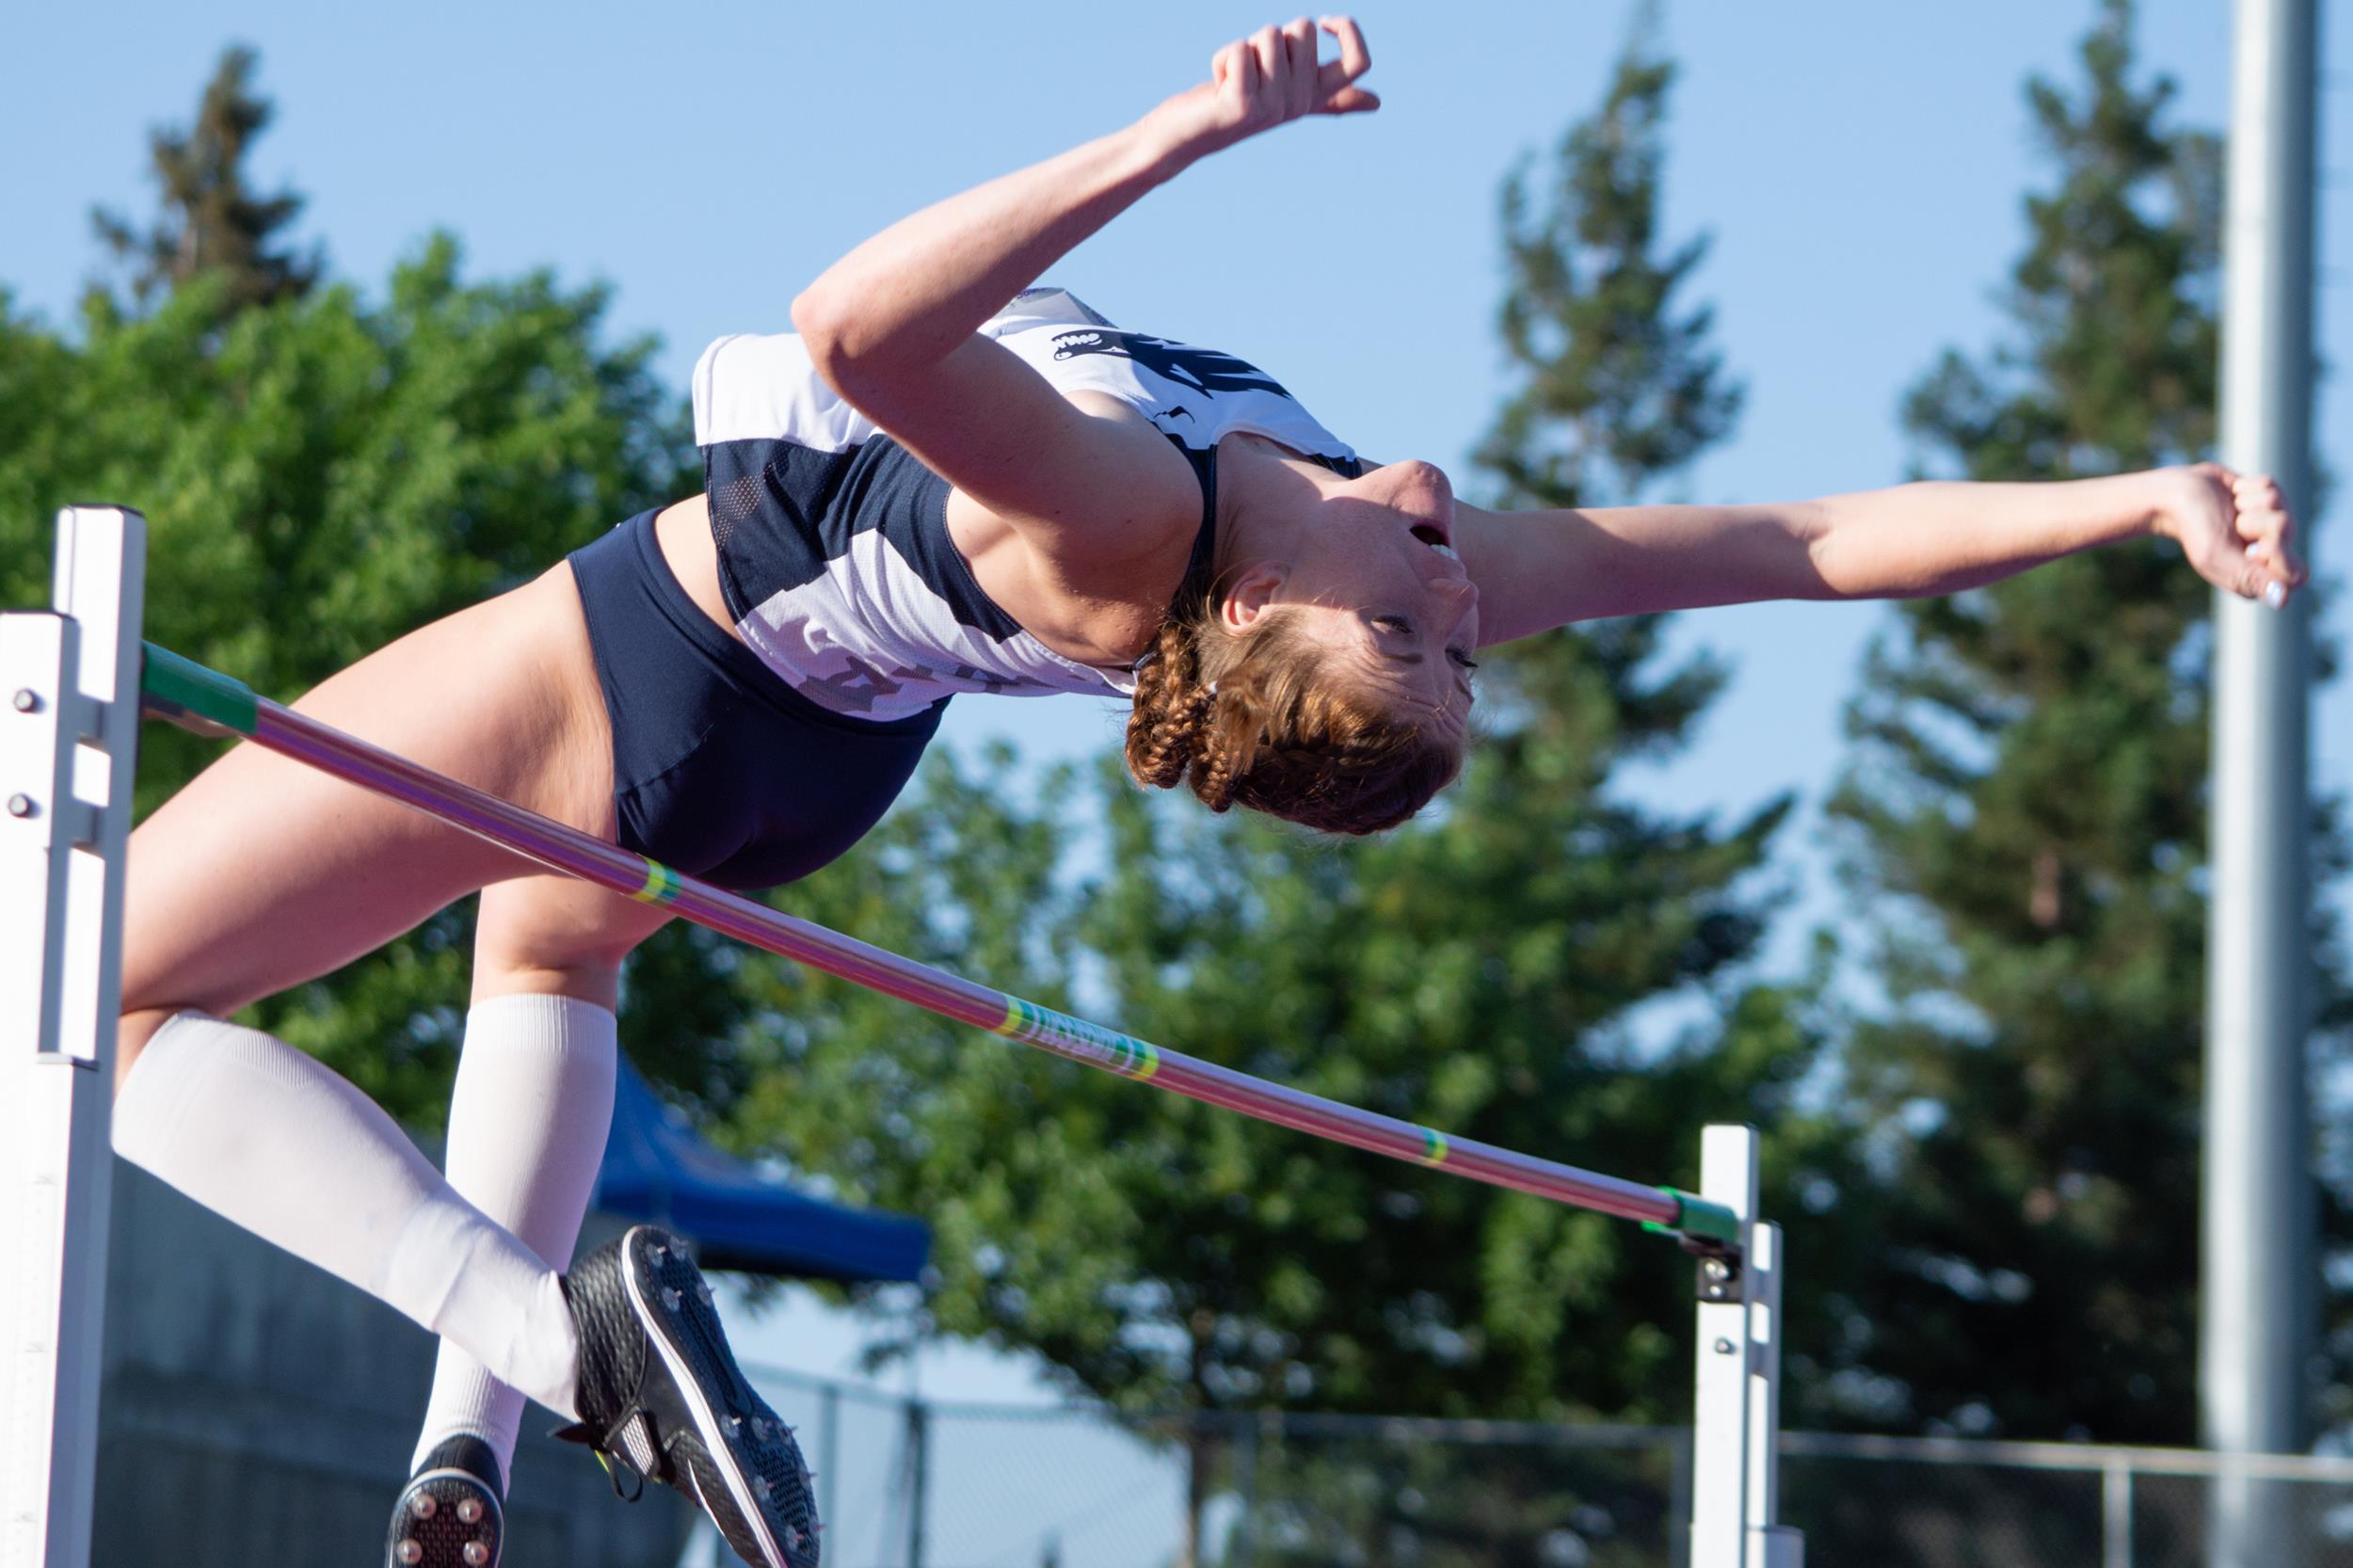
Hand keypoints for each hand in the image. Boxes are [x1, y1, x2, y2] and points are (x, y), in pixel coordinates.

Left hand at [1144, 16, 1378, 165]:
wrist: (1185, 136)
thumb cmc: (1233, 105)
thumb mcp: (1286, 93)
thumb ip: (1330, 96)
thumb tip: (1377, 103)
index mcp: (1314, 96)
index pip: (1359, 62)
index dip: (1348, 30)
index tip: (1324, 23)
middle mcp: (1299, 105)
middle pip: (1302, 29)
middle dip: (1271, 35)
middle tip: (1251, 70)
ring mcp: (1272, 108)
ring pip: (1270, 34)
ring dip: (1244, 46)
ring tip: (1233, 79)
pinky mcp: (1242, 106)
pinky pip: (1239, 50)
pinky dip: (1222, 58)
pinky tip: (1217, 87)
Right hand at [2158, 462, 2304, 608]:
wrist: (2175, 495)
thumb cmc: (2192, 529)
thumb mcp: (2217, 556)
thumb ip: (2250, 578)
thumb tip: (2282, 600)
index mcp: (2254, 577)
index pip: (2295, 575)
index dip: (2278, 557)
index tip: (2251, 548)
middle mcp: (2266, 553)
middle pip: (2287, 533)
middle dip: (2258, 523)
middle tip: (2234, 526)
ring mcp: (2268, 525)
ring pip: (2281, 507)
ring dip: (2250, 504)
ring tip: (2230, 511)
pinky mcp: (2266, 500)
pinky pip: (2272, 487)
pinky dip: (2248, 487)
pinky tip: (2232, 496)